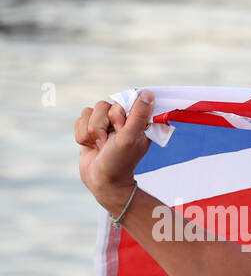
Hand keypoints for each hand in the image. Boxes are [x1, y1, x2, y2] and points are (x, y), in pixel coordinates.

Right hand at [75, 90, 155, 212]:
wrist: (102, 181)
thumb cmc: (120, 161)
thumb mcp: (131, 137)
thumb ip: (139, 115)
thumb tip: (148, 93)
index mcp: (136, 120)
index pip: (120, 101)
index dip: (116, 115)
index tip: (120, 130)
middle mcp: (121, 120)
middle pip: (101, 105)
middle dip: (100, 127)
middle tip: (109, 143)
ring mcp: (105, 125)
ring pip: (87, 112)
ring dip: (90, 133)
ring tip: (100, 147)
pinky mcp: (90, 130)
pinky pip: (78, 121)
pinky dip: (82, 136)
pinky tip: (91, 147)